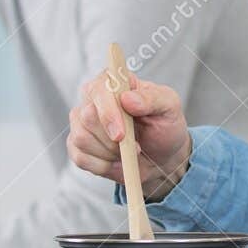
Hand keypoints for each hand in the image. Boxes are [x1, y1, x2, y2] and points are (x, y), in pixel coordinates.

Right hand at [67, 72, 192, 200]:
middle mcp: (93, 99)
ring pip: (82, 138)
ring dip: (109, 153)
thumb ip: (152, 98)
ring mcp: (82, 122)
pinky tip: (117, 161)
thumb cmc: (164, 127)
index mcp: (114, 82)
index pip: (99, 90)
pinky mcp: (77, 145)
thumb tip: (128, 98)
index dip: (108, 113)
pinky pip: (80, 158)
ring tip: (127, 152)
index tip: (121, 134)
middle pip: (87, 117)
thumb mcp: (170, 107)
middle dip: (112, 140)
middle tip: (135, 146)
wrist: (162, 157)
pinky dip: (103, 165)